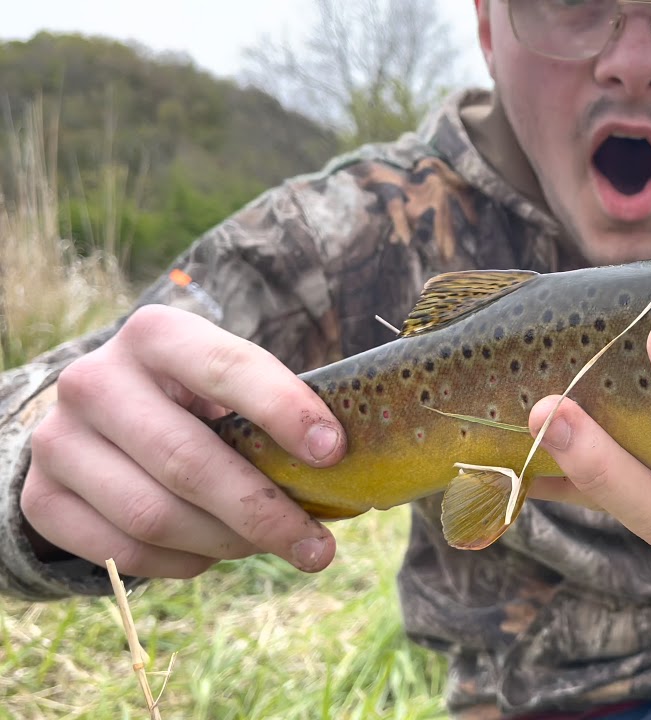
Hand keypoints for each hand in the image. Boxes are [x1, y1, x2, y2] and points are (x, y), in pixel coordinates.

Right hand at [20, 305, 346, 578]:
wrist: (100, 422)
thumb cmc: (195, 402)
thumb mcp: (227, 385)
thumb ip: (274, 412)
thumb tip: (346, 467)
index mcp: (156, 335)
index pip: (227, 367)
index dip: (283, 410)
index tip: (333, 452)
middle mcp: (94, 379)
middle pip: (188, 461)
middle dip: (264, 511)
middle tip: (320, 548)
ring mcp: (57, 441)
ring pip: (155, 516)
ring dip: (229, 544)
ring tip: (277, 547)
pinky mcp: (41, 498)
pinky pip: (124, 553)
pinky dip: (184, 563)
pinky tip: (217, 553)